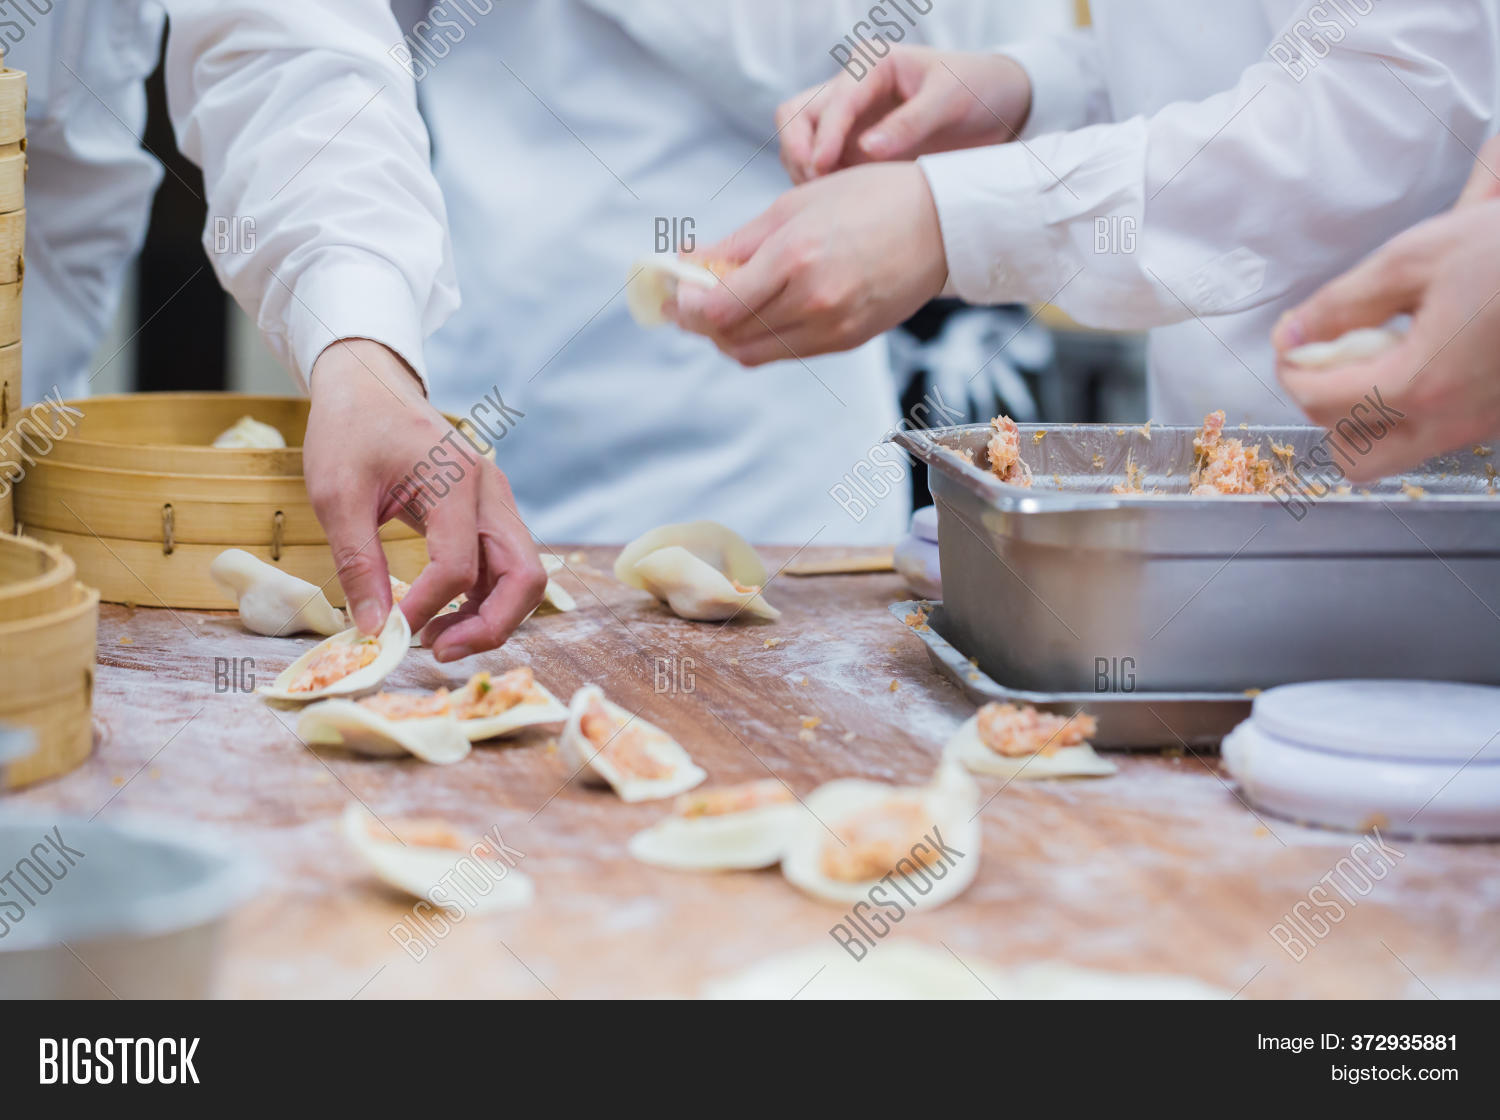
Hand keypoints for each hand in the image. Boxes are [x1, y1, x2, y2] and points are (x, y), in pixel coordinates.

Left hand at [304, 339, 546, 659]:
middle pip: (525, 576)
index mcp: (456, 480)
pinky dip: (482, 601)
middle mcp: (491, 493)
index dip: (427, 608)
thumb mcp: (336, 494)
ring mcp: (496, 504)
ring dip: (491, 619)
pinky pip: (503, 568)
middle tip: (440, 652)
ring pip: (523, 577)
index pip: (459, 565)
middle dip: (492, 626)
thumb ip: (357, 563)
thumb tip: (372, 628)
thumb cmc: (350, 429)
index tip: (389, 630)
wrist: (369, 386)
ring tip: (438, 641)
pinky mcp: (489, 515)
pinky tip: (443, 617)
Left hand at [666, 163, 947, 364]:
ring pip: (755, 352)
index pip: (716, 309)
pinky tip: (762, 309)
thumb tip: (685, 262)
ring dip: (727, 335)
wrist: (941, 222)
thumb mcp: (792, 207)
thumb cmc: (868, 198)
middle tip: (687, 300)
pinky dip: (763, 337)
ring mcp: (832, 327)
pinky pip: (788, 351)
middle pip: (729, 338)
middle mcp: (812, 301)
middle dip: (698, 323)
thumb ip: (735, 244)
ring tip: (724, 303)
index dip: (683, 307)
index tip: (671, 292)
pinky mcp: (848, 341)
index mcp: (794, 259)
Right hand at [778, 45, 1030, 183]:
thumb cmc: (975, 90)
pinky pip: (818, 166)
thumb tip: (867, 149)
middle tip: (818, 185)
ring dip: (805, 170)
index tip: (822, 168)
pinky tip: (841, 204)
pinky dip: (819, 185)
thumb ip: (910, 123)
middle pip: (795, 117)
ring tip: (832, 200)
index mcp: (872, 64)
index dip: (823, 136)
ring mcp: (848, 120)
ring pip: (800, 142)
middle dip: (799, 151)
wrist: (994, 105)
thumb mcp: (950, 100)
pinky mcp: (851, 147)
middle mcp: (851, 88)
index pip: (831, 101)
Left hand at [1272, 138, 1499, 480]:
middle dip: (1324, 408)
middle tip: (1328, 359)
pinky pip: (1430, 438)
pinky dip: (1406, 414)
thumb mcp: (1414, 258)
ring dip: (1365, 422)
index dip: (1291, 368)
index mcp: (1421, 381)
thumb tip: (1291, 334)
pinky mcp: (1495, 420)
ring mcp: (1477, 427)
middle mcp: (1450, 420)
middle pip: (1349, 454)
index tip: (1293, 340)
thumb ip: (1342, 303)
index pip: (1317, 399)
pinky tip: (1417, 361)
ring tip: (1373, 364)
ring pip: (1391, 457)